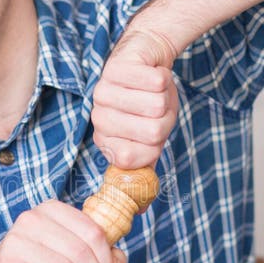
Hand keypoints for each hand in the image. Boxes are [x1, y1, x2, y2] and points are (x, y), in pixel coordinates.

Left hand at [92, 26, 178, 168]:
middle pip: (152, 131)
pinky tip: (151, 73)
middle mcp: (99, 118)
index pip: (130, 158)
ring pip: (157, 105)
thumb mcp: (151, 137)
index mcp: (106, 140)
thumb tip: (140, 204)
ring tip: (153, 90)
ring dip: (164, 95)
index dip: (153, 144)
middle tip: (154, 106)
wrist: (147, 59)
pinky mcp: (114, 69)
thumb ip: (145, 163)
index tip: (149, 130)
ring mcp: (102, 92)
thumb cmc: (151, 100)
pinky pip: (157, 81)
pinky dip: (163, 77)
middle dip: (164, 117)